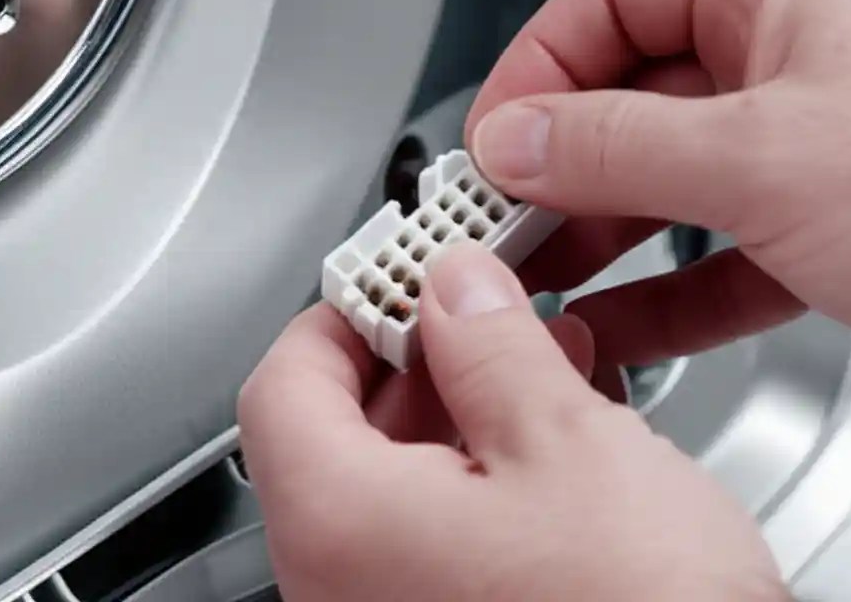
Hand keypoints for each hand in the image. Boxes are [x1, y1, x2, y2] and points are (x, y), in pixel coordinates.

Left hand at [239, 244, 786, 600]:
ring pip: (393, 484)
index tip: (395, 279)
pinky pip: (434, 536)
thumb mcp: (566, 443)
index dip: (342, 312)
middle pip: (336, 432)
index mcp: (342, 523)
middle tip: (474, 309)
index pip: (285, 385)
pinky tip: (550, 438)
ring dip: (457, 409)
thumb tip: (458, 292)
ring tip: (533, 361)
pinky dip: (479, 474)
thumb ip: (493, 345)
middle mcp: (342, 586)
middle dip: (413, 355)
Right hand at [465, 0, 850, 428]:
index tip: (494, 137)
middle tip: (503, 216)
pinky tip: (616, 321)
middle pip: (632, 88)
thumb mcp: (756, 159)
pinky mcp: (821, 220)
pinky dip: (664, 288)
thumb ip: (615, 147)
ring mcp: (806, 137)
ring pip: (668, 174)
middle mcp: (791, 48)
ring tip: (541, 274)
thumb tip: (518, 139)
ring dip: (603, 230)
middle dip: (562, 160)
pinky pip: (714, 247)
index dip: (539, 64)